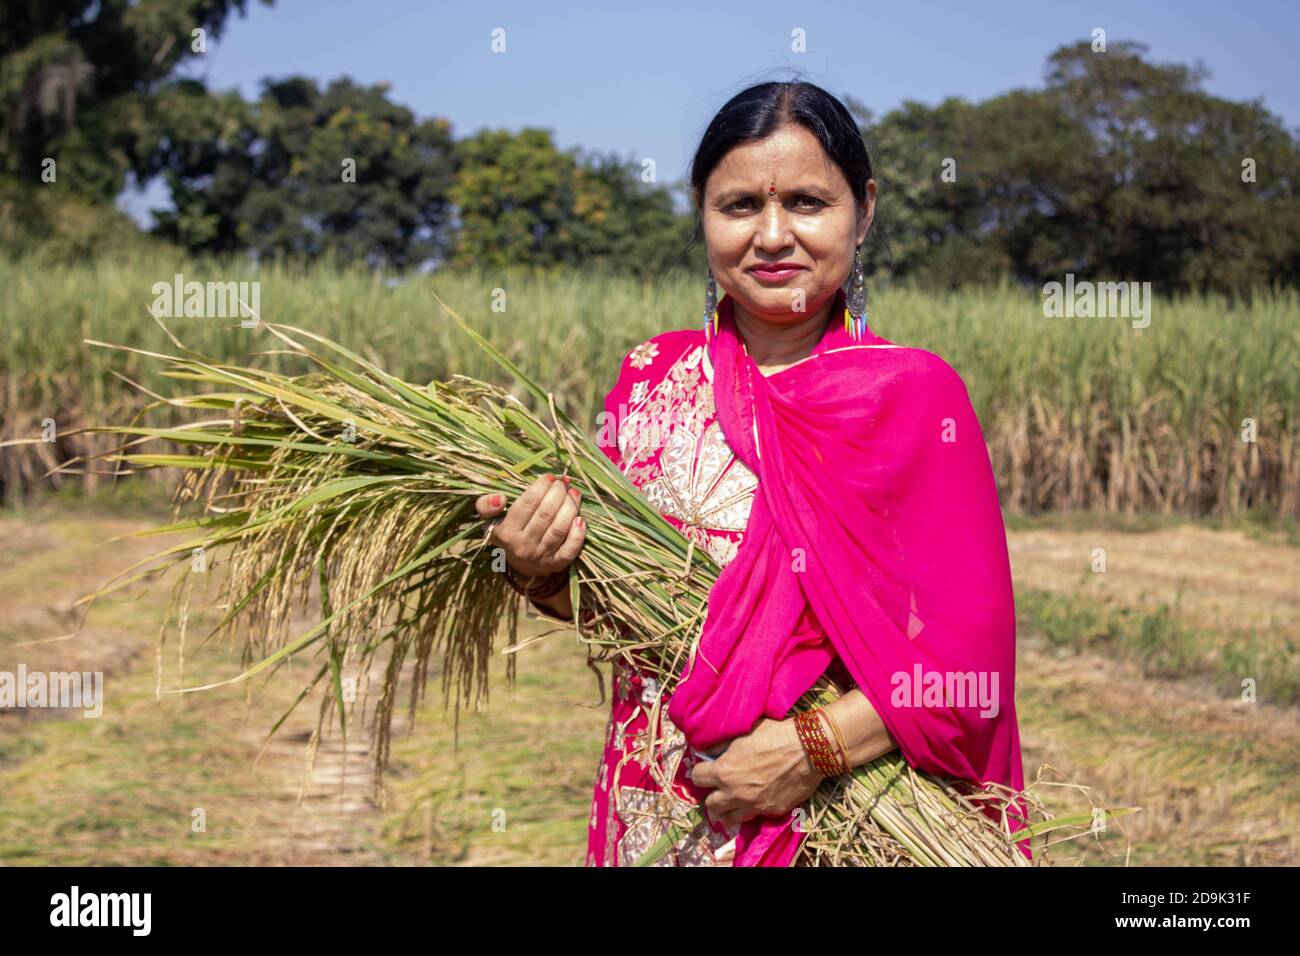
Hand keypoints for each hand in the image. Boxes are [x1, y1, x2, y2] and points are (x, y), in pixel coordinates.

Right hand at [475, 472, 585, 578]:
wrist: (520, 564)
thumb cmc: (506, 532)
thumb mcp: (489, 519)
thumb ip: (485, 505)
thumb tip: (500, 498)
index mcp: (505, 532)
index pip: (527, 504)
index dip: (540, 487)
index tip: (549, 477)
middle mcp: (523, 546)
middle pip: (546, 514)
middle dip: (558, 493)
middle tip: (562, 482)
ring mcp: (540, 557)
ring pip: (559, 529)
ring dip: (570, 507)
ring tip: (573, 492)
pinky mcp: (556, 564)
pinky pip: (570, 550)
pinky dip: (578, 534)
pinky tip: (580, 519)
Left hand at [688, 717, 823, 828]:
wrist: (808, 749)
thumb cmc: (774, 735)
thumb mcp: (743, 733)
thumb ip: (722, 745)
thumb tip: (708, 751)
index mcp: (724, 771)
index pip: (697, 778)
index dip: (701, 772)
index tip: (707, 768)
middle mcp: (734, 793)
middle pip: (711, 805)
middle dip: (713, 795)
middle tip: (721, 786)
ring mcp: (754, 806)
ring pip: (730, 818)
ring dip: (730, 808)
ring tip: (736, 797)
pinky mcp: (771, 812)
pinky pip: (755, 815)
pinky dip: (753, 809)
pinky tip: (758, 797)